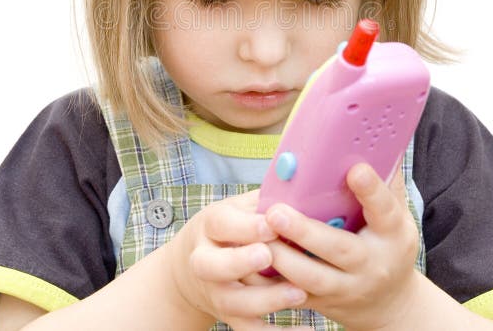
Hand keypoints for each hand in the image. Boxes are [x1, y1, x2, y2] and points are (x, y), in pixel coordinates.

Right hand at [167, 189, 315, 330]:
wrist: (191, 271)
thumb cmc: (230, 230)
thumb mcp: (238, 208)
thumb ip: (265, 199)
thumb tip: (301, 177)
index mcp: (211, 226)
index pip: (221, 224)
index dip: (245, 226)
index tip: (272, 223)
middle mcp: (205, 260)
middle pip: (211, 266)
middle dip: (239, 262)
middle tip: (269, 256)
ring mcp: (215, 292)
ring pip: (232, 302)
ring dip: (264, 300)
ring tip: (298, 293)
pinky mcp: (228, 316)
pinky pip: (249, 330)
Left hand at [264, 164, 422, 330]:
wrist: (389, 304)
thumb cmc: (387, 244)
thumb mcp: (395, 216)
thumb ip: (384, 182)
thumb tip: (376, 139)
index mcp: (392, 235)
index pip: (384, 210)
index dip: (370, 191)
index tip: (354, 170)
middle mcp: (372, 264)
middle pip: (340, 250)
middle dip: (306, 233)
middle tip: (276, 213)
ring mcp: (347, 289)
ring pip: (313, 278)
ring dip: (284, 258)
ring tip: (260, 235)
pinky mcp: (324, 304)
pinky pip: (295, 295)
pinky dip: (272, 283)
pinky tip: (251, 265)